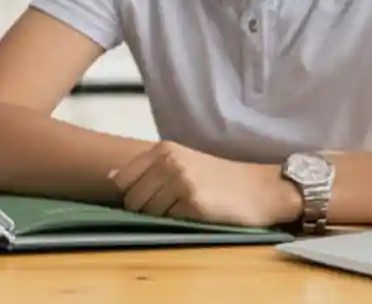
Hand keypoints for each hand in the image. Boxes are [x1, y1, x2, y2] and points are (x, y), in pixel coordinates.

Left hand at [109, 141, 301, 227]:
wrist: (261, 189)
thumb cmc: (220, 178)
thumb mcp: (182, 161)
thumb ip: (147, 168)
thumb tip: (110, 177)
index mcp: (163, 149)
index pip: (122, 180)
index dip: (131, 195)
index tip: (149, 198)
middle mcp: (169, 162)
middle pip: (132, 200)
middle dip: (146, 210)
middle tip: (174, 206)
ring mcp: (181, 182)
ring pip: (148, 214)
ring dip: (163, 218)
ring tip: (186, 208)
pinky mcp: (193, 204)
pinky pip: (168, 222)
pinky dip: (179, 223)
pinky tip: (197, 214)